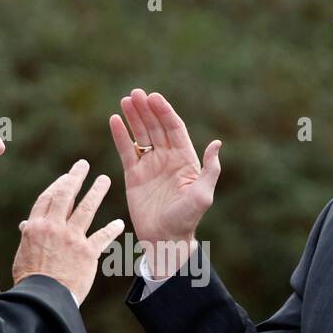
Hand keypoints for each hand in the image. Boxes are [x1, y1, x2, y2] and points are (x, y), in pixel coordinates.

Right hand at [12, 159, 124, 303]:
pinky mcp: (87, 252)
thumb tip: (25, 226)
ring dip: (97, 191)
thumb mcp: (23, 254)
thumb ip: (28, 237)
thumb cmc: (30, 280)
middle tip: (83, 165)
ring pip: (86, 208)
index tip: (66, 178)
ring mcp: (71, 238)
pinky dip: (112, 229)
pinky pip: (102, 236)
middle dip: (75, 177)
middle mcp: (53, 227)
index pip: (47, 199)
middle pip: (66, 195)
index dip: (57, 186)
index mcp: (35, 227)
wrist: (43, 298)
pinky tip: (119, 223)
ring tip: (104, 180)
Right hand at [109, 89, 220, 277]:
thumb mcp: (202, 194)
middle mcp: (167, 158)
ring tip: (125, 100)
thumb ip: (210, 169)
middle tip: (135, 93)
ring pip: (141, 135)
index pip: (173, 128)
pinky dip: (120, 135)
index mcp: (185, 159)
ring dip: (134, 117)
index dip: (164, 112)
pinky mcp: (134, 175)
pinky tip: (115, 120)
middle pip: (156, 127)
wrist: (165, 239)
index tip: (154, 98)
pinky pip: (126, 150)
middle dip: (146, 110)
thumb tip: (216, 144)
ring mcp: (150, 165)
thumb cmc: (186, 219)